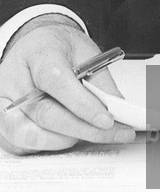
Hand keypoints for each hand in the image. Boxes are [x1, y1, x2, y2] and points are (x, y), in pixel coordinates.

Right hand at [0, 14, 134, 154]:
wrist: (35, 45)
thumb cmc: (58, 48)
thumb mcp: (85, 51)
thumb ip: (100, 80)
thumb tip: (116, 109)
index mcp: (38, 53)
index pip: (56, 81)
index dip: (82, 104)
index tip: (107, 119)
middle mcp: (14, 79)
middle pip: (45, 113)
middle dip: (83, 129)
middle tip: (111, 133)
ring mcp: (4, 103)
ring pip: (31, 135)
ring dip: (66, 140)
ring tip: (90, 132)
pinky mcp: (2, 124)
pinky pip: (23, 145)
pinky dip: (50, 146)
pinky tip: (70, 136)